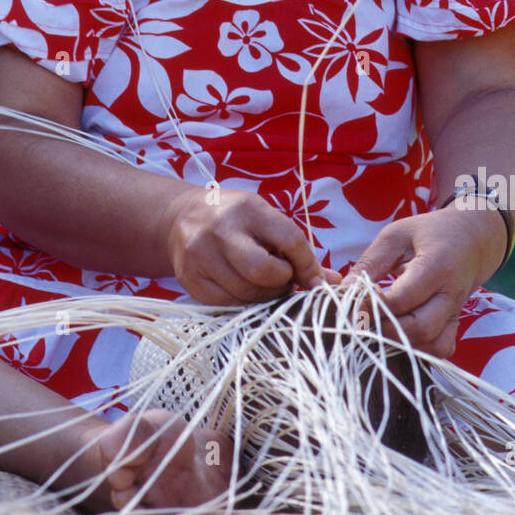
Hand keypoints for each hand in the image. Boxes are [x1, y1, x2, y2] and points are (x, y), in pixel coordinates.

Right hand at [165, 185, 341, 305]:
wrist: (180, 217)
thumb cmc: (235, 219)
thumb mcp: (265, 220)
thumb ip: (297, 250)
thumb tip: (334, 283)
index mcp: (248, 209)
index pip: (290, 240)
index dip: (309, 266)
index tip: (316, 281)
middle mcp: (221, 229)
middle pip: (264, 272)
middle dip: (281, 283)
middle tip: (281, 280)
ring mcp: (200, 255)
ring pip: (246, 293)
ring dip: (263, 297)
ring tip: (262, 284)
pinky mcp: (189, 278)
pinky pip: (226, 305)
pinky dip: (241, 304)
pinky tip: (242, 289)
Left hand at [341, 200, 506, 358]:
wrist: (472, 239)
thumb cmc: (429, 233)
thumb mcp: (395, 236)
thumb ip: (370, 263)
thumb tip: (342, 292)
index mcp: (436, 266)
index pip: (403, 298)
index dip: (374, 306)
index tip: (353, 303)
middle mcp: (451, 294)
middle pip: (420, 328)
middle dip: (386, 329)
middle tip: (364, 319)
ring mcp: (456, 313)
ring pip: (433, 344)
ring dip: (402, 342)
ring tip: (379, 326)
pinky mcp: (456, 324)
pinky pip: (441, 349)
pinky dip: (419, 349)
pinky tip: (399, 334)